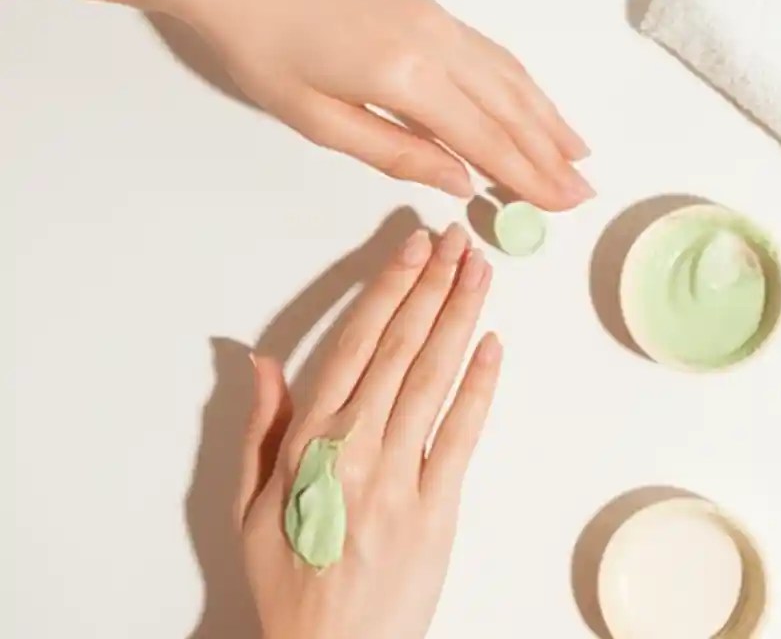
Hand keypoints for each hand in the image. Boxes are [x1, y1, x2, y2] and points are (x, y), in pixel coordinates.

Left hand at [186, 0, 591, 209]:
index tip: (561, 203)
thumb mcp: (319, 121)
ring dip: (548, 118)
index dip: (528, 176)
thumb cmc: (266, 51)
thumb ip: (396, 154)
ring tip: (578, 155)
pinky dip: (525, 86)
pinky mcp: (433, 11)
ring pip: (511, 77)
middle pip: (510, 108)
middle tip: (581, 192)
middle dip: (550, 154)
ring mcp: (438, 21)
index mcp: (404, 78)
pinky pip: (494, 55)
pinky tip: (537, 106)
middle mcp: (434, 43)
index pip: (485, 138)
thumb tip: (459, 182)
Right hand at [238, 224, 501, 638]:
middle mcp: (358, 446)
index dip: (389, 290)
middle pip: (403, 348)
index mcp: (310, 440)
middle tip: (458, 241)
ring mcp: (402, 475)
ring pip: (435, 378)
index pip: (357, 344)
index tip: (411, 249)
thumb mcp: (247, 505)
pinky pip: (463, 434)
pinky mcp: (438, 506)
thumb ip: (260, 427)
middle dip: (433, 287)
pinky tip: (494, 345)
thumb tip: (262, 360)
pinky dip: (480, 386)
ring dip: (461, 318)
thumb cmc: (289, 579)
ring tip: (480, 273)